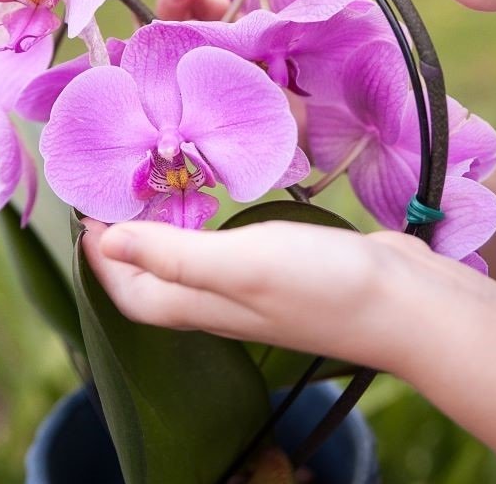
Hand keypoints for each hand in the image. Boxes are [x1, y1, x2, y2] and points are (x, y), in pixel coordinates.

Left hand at [80, 217, 439, 371]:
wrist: (408, 304)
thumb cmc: (323, 285)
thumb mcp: (240, 264)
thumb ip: (172, 256)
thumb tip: (104, 242)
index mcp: (202, 307)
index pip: (131, 292)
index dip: (101, 258)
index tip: (86, 210)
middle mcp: (223, 302)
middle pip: (157, 282)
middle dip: (128, 244)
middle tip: (118, 191)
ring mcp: (258, 287)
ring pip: (194, 265)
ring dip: (169, 233)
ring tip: (160, 189)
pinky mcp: (290, 268)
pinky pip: (233, 250)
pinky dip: (213, 227)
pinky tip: (225, 201)